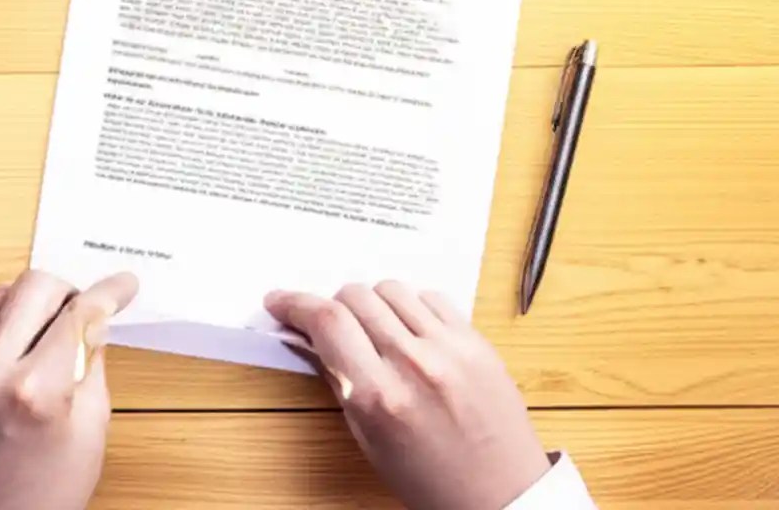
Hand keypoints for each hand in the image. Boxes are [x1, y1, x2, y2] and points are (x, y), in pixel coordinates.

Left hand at [0, 270, 138, 509]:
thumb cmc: (50, 488)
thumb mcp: (93, 425)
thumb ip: (91, 360)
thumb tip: (96, 317)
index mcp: (36, 389)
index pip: (78, 313)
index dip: (108, 293)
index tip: (125, 285)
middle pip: (34, 286)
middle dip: (70, 290)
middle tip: (88, 312)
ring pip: (1, 294)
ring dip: (35, 301)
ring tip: (56, 329)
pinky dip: (9, 321)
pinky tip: (28, 344)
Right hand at [265, 282, 549, 509]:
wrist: (499, 494)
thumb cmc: (430, 479)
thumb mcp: (367, 437)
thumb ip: (337, 380)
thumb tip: (308, 337)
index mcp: (378, 396)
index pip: (327, 322)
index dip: (294, 303)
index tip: (279, 301)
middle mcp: (413, 364)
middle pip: (355, 296)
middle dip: (333, 306)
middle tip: (331, 325)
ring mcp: (449, 348)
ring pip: (391, 289)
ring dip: (372, 303)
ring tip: (375, 331)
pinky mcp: (476, 341)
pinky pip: (431, 297)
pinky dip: (411, 306)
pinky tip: (410, 331)